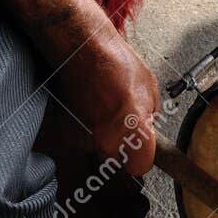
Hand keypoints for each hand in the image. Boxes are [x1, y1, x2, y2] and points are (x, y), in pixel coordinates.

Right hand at [54, 31, 159, 175]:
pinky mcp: (67, 132)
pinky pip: (84, 136)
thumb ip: (150, 117)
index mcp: (133, 132)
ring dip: (103, 132)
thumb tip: (148, 128)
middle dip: (122, 142)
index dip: (142, 155)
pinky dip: (86, 125)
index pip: (141, 167)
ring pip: (99, 146)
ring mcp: (85, 138)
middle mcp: (108, 141)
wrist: (82, 50)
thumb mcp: (149, 88)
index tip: (143, 147)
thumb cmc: (116, 63)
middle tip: (122, 117)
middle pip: (118, 157)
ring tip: (104, 105)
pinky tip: (90, 105)